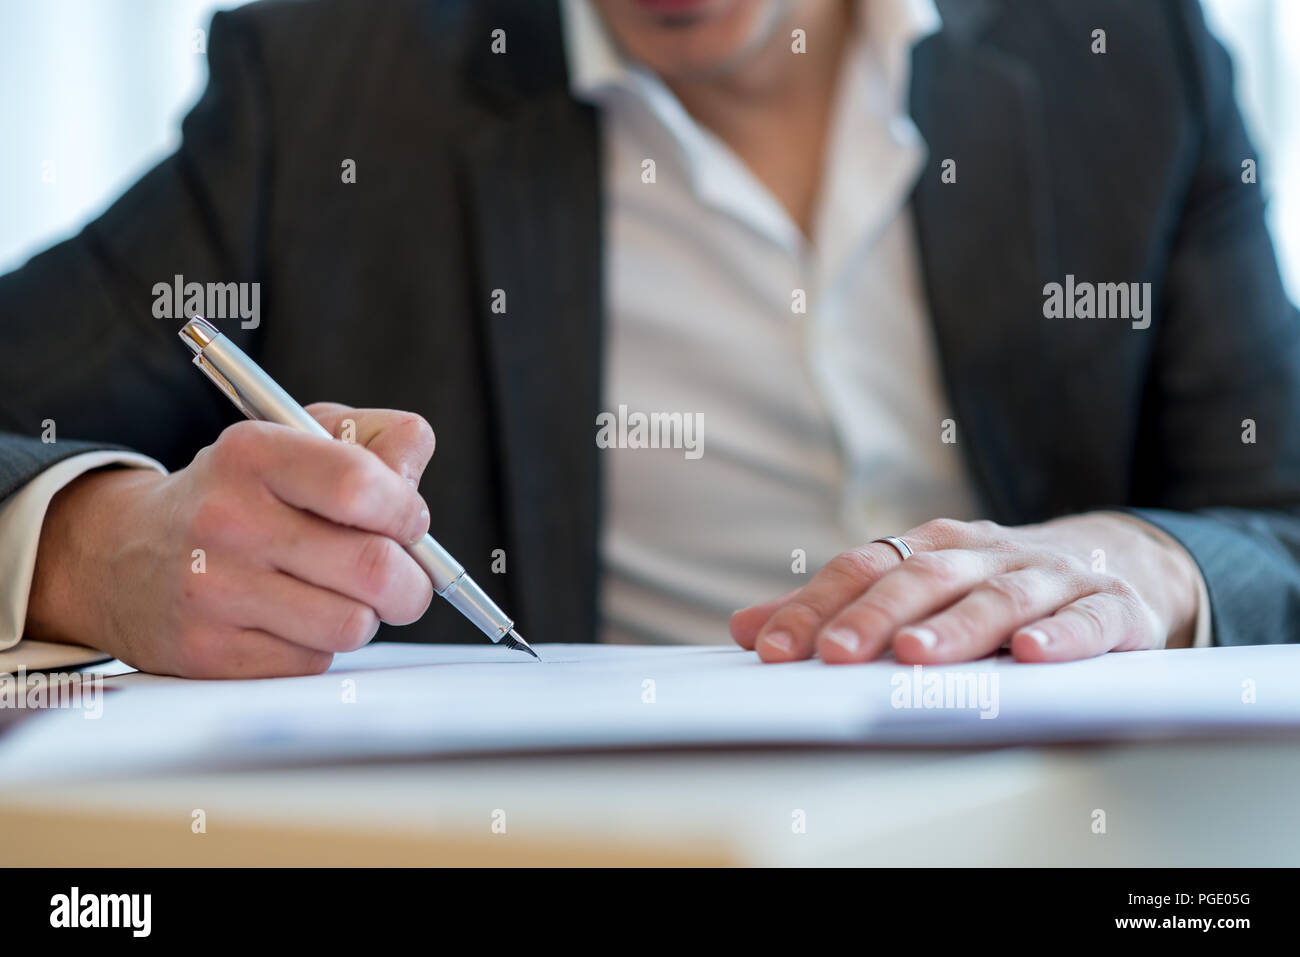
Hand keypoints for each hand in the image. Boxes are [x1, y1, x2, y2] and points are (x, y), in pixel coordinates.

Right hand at [26, 403, 436, 676]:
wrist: (123, 554)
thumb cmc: (240, 494)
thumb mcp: (296, 439)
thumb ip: (374, 440)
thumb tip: (414, 464)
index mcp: (254, 455)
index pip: (360, 486)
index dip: (407, 512)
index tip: (409, 522)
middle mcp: (227, 520)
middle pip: (373, 568)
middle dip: (411, 581)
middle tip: (403, 578)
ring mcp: (212, 591)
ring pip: (352, 625)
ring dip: (365, 616)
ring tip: (339, 595)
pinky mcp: (208, 653)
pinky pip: (313, 662)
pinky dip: (320, 646)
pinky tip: (292, 620)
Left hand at [730, 515, 1199, 664]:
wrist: (1111, 562)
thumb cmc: (987, 585)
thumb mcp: (915, 587)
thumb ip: (834, 609)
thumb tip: (744, 629)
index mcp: (932, 546)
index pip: (863, 568)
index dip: (816, 606)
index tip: (771, 649)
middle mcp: (986, 553)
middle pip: (924, 578)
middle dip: (875, 616)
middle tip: (835, 653)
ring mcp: (1049, 577)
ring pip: (999, 597)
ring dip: (956, 627)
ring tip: (916, 656)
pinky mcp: (1111, 606)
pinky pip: (1088, 618)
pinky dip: (1061, 635)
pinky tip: (1031, 655)